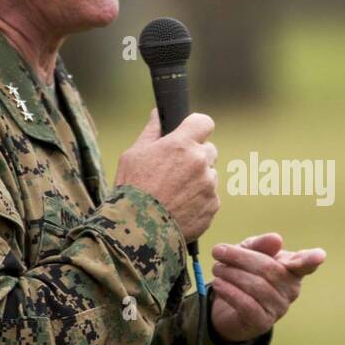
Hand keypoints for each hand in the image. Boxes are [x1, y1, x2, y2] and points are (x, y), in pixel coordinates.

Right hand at [114, 109, 219, 241]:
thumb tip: (157, 114)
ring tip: (174, 194)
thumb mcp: (133, 155)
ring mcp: (209, 185)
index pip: (204, 122)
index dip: (197, 128)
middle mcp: (200, 162)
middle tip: (175, 172)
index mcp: (181, 144)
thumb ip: (151, 132)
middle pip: (209, 150)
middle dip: (196, 157)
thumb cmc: (131, 189)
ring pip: (210, 176)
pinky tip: (180, 208)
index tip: (191, 135)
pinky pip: (211, 197)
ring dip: (198, 181)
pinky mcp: (213, 206)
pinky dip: (199, 201)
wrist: (138, 230)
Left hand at [208, 233, 325, 341]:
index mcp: (292, 269)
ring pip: (257, 286)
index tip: (319, 255)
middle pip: (269, 269)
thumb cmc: (244, 274)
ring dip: (231, 274)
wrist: (228, 309)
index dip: (311, 259)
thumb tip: (276, 239)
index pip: (306, 263)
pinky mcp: (262, 322)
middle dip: (241, 258)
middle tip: (219, 252)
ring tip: (216, 268)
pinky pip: (247, 304)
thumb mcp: (248, 253)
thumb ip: (260, 245)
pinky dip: (230, 291)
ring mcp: (279, 308)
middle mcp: (291, 289)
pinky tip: (218, 284)